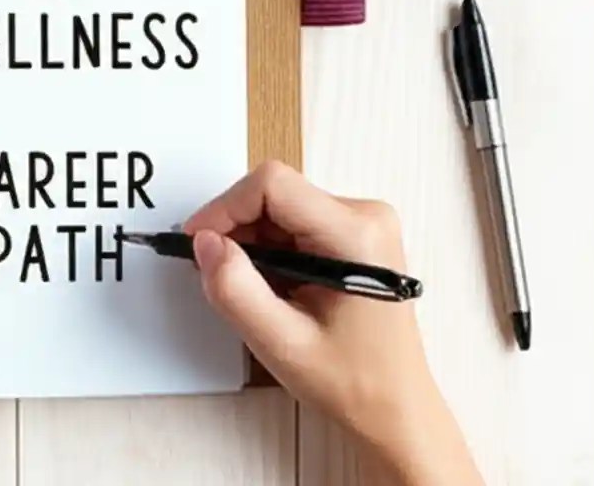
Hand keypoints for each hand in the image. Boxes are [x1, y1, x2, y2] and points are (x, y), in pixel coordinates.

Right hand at [185, 161, 481, 485]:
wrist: (395, 407)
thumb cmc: (352, 381)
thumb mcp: (281, 342)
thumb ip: (235, 290)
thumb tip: (204, 243)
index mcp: (357, 235)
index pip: (273, 185)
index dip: (224, 208)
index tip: (198, 243)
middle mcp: (367, 216)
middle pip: (275, 194)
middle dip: (235, 229)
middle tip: (217, 275)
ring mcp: (363, 223)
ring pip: (280, 207)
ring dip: (251, 244)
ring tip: (252, 292)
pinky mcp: (354, 235)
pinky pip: (294, 223)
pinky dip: (269, 250)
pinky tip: (272, 289)